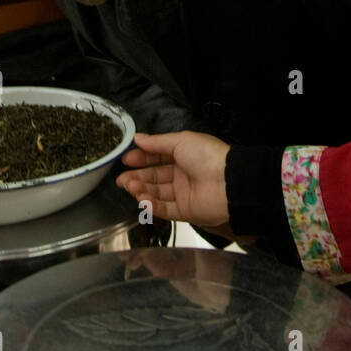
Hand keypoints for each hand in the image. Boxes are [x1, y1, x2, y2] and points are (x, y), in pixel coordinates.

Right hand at [116, 130, 230, 227]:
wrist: (229, 182)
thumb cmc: (207, 155)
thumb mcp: (180, 141)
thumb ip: (157, 143)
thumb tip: (137, 138)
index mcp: (184, 156)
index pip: (157, 158)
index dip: (141, 158)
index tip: (126, 159)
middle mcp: (182, 175)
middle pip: (154, 177)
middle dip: (137, 177)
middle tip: (121, 179)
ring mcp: (184, 194)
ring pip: (157, 193)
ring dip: (141, 190)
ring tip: (129, 186)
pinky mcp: (185, 212)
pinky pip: (165, 209)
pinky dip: (152, 205)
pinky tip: (141, 199)